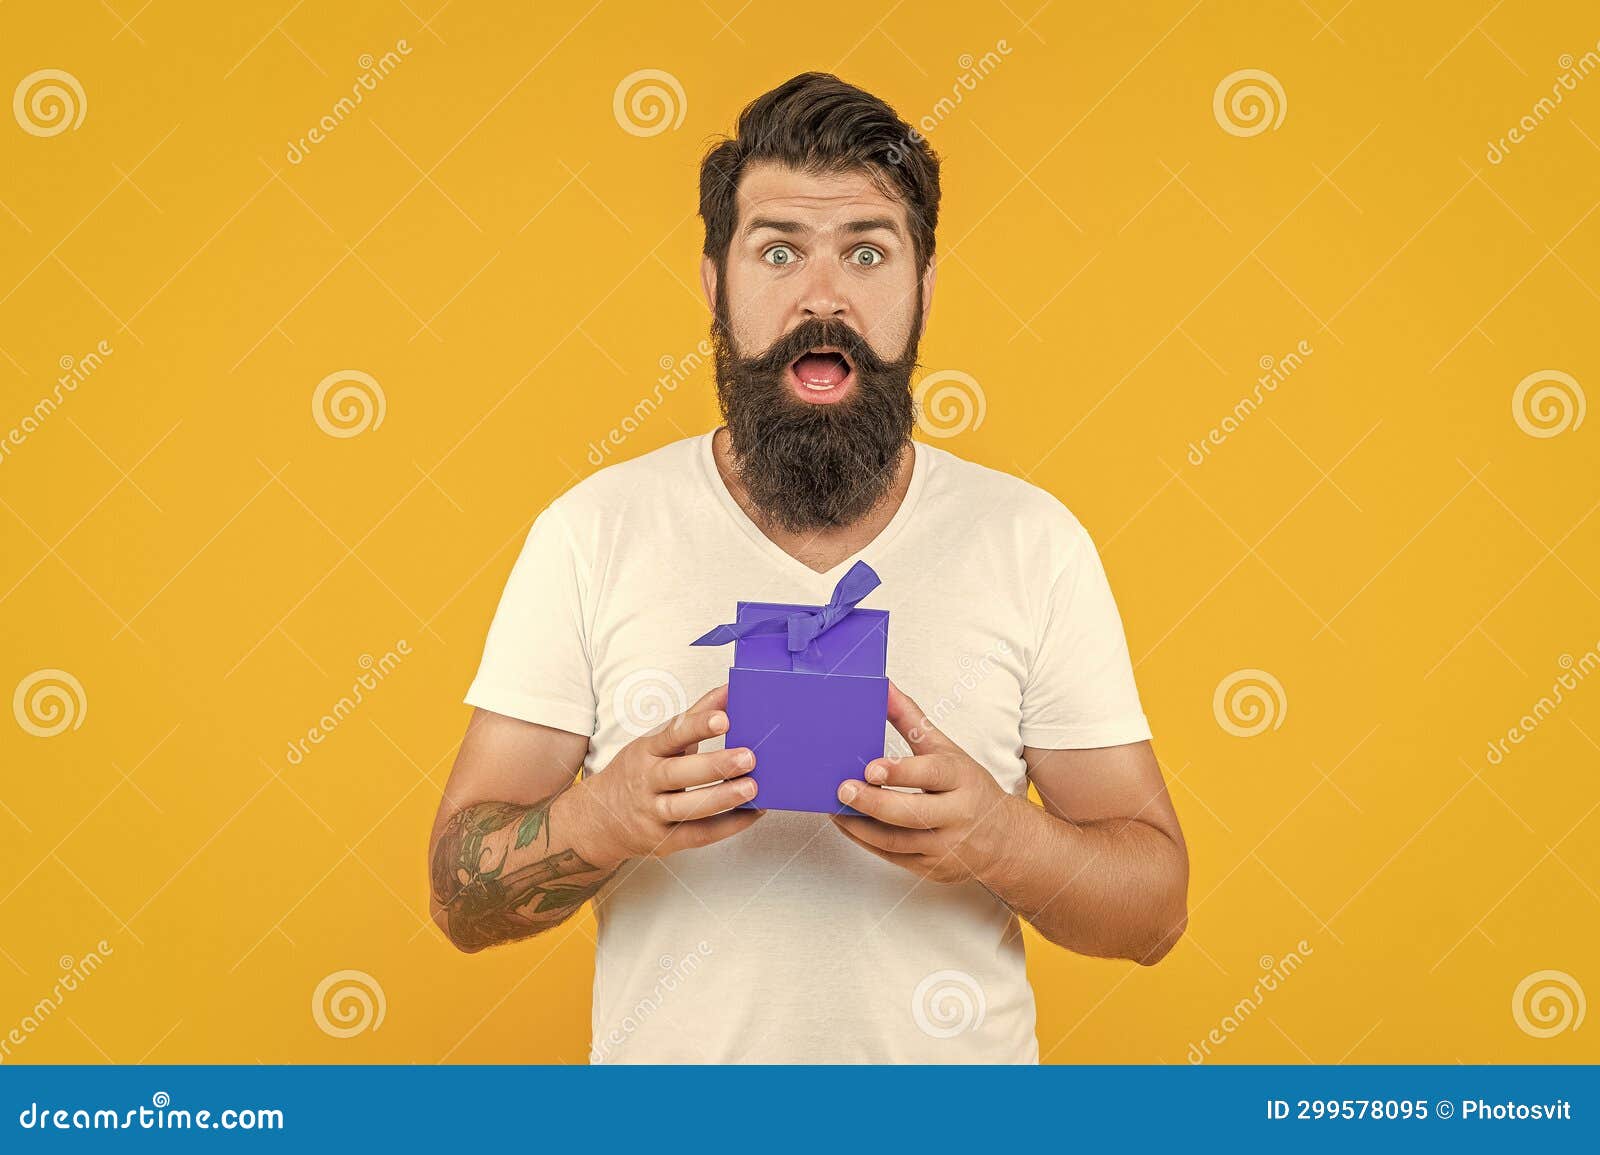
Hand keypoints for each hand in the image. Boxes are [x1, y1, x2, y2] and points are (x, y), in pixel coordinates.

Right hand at [557, 684, 763, 869]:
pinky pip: (699, 834)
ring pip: (687, 808)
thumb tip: (730, 690)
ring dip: (722, 798)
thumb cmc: (637, 772)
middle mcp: (646, 782)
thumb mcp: (656, 742)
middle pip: (678, 773)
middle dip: (715, 765)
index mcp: (646, 751)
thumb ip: (694, 717)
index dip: (697, 726)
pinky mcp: (664, 841)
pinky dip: (728, 825)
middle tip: (748, 757)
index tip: (724, 718)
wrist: (598, 820)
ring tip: (753, 788)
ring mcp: (652, 813)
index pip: (671, 735)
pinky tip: (752, 813)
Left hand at [831, 682, 1020, 883]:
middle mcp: (957, 815)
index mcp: (962, 779)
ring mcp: (944, 847)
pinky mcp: (930, 868)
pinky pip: (892, 857)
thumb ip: (913, 720)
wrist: (1005, 841)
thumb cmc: (971, 788)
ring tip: (835, 808)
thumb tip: (884, 688)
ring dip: (860, 825)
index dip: (901, 771)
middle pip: (910, 813)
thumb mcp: (948, 751)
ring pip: (896, 841)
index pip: (932, 774)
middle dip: (872, 803)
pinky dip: (866, 841)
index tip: (871, 767)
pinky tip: (849, 824)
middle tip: (842, 790)